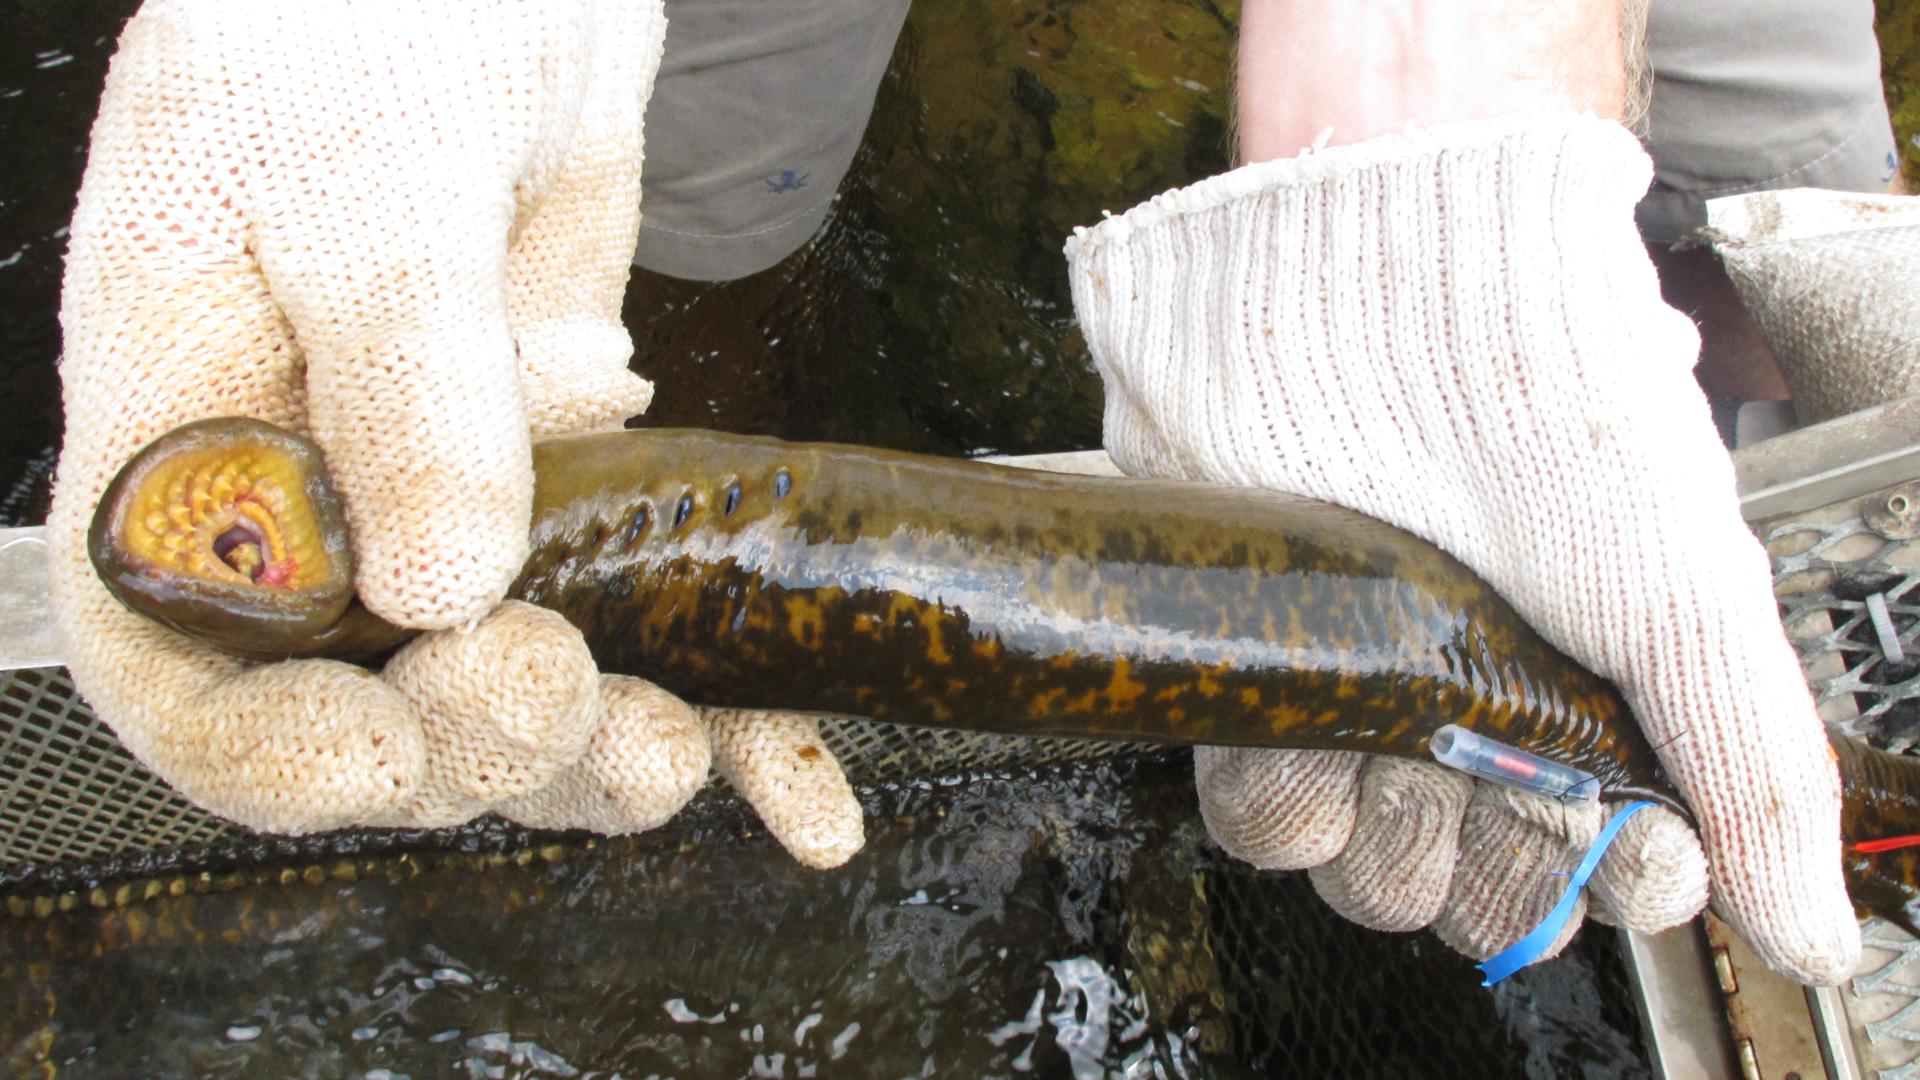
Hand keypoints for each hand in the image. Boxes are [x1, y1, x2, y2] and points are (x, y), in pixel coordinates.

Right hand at [48, 0, 862, 865]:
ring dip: (602, 755)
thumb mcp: (365, 176)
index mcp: (190, 444)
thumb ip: (404, 371)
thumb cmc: (361, 23)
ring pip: (520, 696)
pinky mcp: (595, 502)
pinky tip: (800, 787)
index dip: (266, 750)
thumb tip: (443, 577)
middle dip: (476, 739)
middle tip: (559, 699)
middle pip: (374, 707)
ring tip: (680, 749)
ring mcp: (463, 514)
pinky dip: (735, 716)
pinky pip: (650, 632)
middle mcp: (320, 509)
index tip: (380, 753)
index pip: (181, 666)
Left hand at [1066, 114, 1858, 983]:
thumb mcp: (1686, 589)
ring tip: (1402, 732)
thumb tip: (1812, 939)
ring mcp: (1358, 698)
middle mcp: (1473, 712)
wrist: (1375, 294)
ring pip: (1365, 873)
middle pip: (1477, 890)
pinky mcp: (1255, 671)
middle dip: (1499, 862)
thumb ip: (1751, 766)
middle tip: (1499, 769)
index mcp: (1587, 698)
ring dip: (1391, 836)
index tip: (1636, 848)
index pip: (1605, 872)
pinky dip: (1289, 797)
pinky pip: (1261, 818)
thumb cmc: (1548, 414)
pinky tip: (1321, 721)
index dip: (1621, 881)